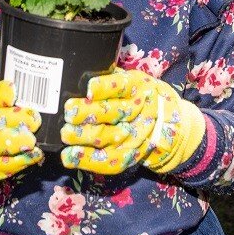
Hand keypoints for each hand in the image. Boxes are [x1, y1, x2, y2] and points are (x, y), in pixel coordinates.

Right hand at [0, 78, 42, 185]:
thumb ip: (2, 77)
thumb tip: (10, 52)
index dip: (0, 93)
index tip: (14, 93)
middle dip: (14, 119)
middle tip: (33, 119)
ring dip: (14, 142)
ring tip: (31, 140)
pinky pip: (1, 165)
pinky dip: (19, 161)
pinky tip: (34, 155)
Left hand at [60, 68, 205, 175]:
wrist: (168, 125)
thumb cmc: (140, 96)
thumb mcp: (133, 79)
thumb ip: (111, 78)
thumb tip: (77, 74)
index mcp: (138, 87)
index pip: (122, 86)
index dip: (105, 88)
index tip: (88, 88)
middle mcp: (138, 112)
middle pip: (113, 113)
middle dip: (88, 113)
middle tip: (69, 112)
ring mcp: (133, 136)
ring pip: (107, 137)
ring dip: (83, 137)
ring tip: (65, 133)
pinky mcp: (127, 157)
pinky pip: (106, 160)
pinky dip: (86, 159)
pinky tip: (68, 156)